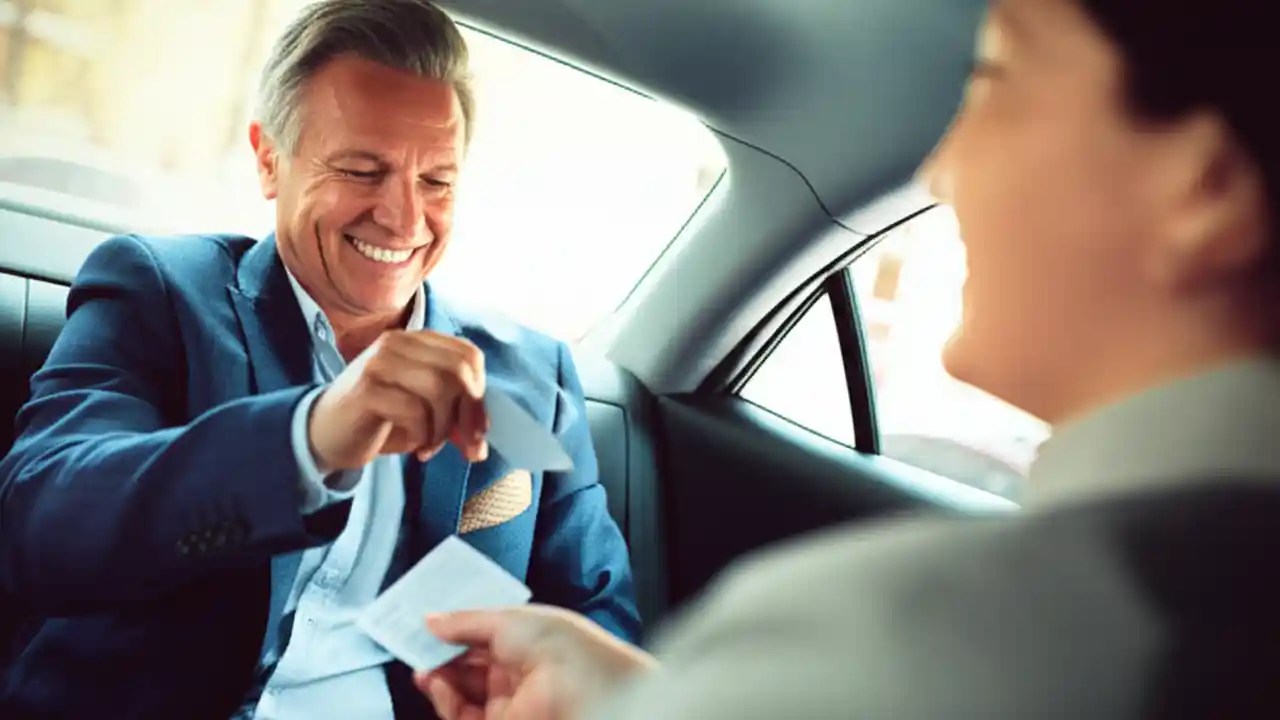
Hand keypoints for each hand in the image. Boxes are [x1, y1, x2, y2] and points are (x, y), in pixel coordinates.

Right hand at [308, 330, 488, 470]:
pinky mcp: (366, 388)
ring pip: (439, 389)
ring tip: (429, 444)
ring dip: (442, 428)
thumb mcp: (425, 410)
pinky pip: (414, 411)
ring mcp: (380, 362)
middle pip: (459, 370)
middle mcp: (398, 342)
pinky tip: (414, 446)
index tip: (476, 429)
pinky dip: (422, 435)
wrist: (324, 433)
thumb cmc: (380, 419)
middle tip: (463, 444)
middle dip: (468, 414)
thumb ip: (455, 412)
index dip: (480, 394)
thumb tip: (480, 440)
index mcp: (417, 340)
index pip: (469, 355)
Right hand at [415, 605, 656, 719]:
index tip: (428, 622)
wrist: (585, 691)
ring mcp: (508, 700)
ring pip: (459, 690)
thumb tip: (432, 619)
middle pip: (467, 664)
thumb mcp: (509, 619)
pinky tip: (434, 681)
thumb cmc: (562, 647)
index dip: (454, 629)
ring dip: (436, 676)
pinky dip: (443, 698)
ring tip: (422, 663)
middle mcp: (517, 671)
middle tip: (417, 641)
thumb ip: (466, 622)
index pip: (482, 635)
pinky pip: (461, 714)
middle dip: (440, 653)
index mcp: (527, 640)